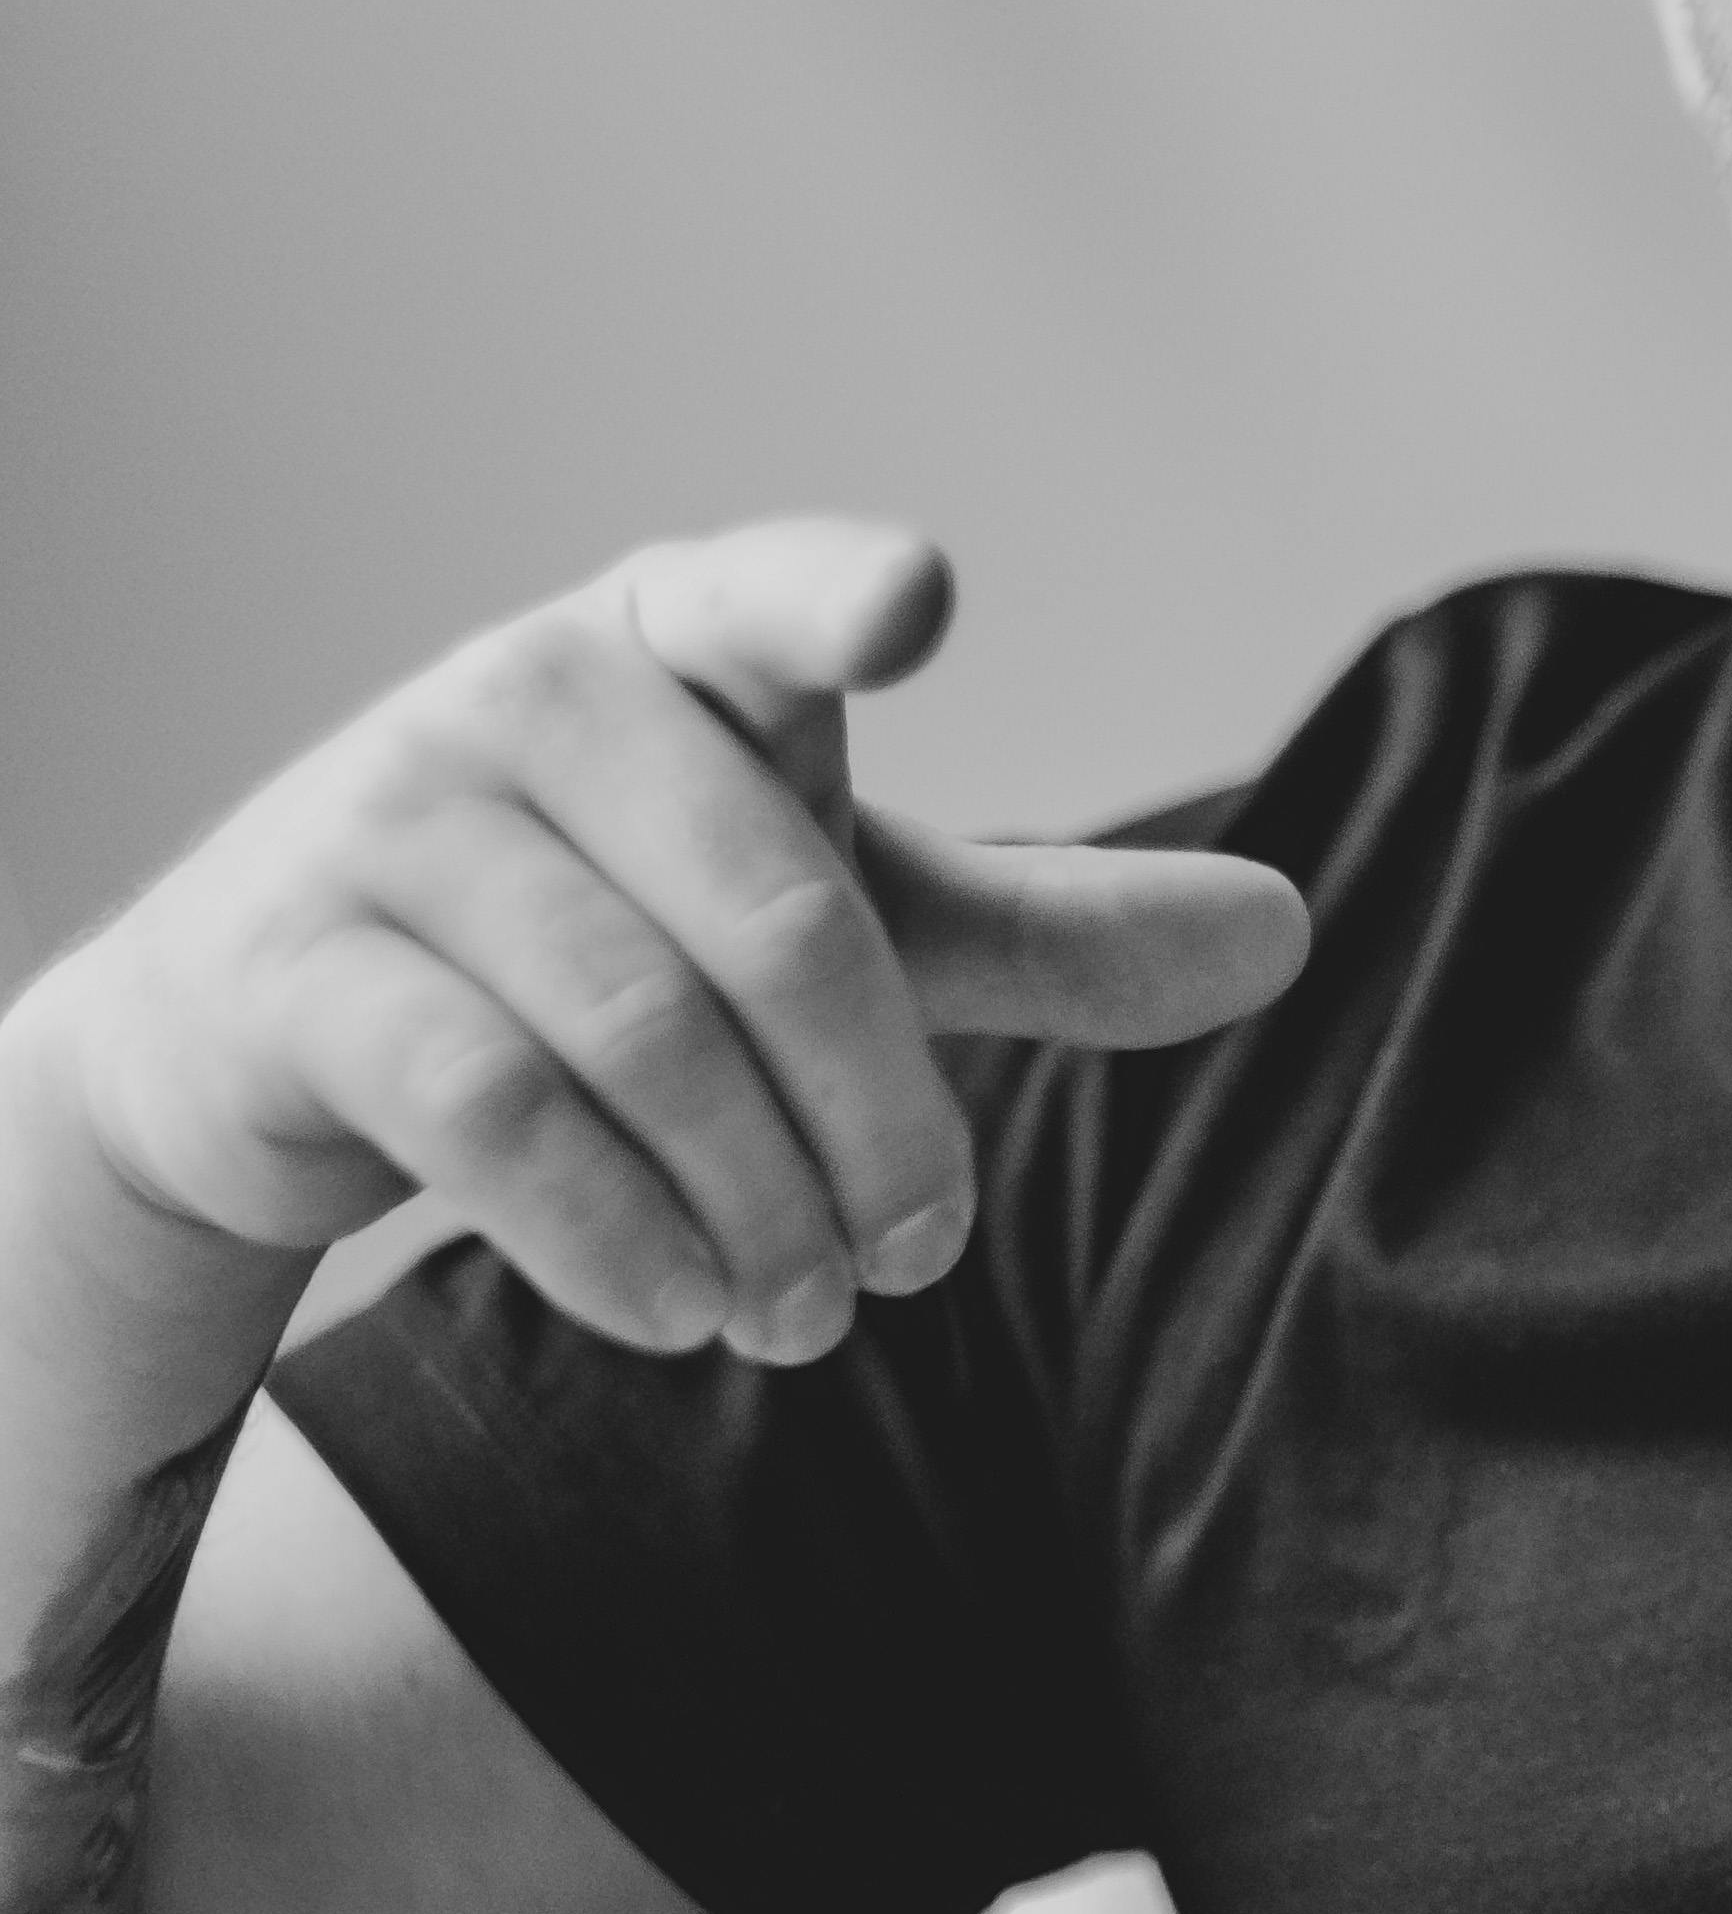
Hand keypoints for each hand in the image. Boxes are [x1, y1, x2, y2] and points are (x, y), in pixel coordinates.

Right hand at [28, 521, 1309, 1364]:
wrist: (259, 1037)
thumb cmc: (605, 935)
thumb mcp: (833, 912)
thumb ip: (1044, 927)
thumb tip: (1290, 932)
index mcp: (676, 641)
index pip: (769, 597)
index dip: (839, 600)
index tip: (912, 609)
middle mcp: (526, 692)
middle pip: (778, 921)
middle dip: (879, 1122)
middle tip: (923, 1259)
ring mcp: (390, 817)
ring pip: (642, 1038)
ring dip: (761, 1210)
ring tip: (813, 1316)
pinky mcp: (291, 969)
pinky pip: (490, 1116)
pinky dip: (616, 1237)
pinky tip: (683, 1311)